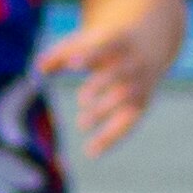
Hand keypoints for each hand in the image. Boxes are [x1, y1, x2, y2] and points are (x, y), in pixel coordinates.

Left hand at [36, 0, 185, 159]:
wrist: (155, 42)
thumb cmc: (110, 44)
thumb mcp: (90, 41)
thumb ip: (62, 53)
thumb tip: (38, 67)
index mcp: (120, 42)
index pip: (105, 48)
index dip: (89, 56)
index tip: (72, 64)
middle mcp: (134, 64)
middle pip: (119, 75)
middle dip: (100, 86)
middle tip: (81, 100)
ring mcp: (141, 84)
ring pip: (126, 100)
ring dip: (105, 112)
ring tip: (81, 124)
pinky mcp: (142, 104)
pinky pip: (129, 123)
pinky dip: (112, 138)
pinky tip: (92, 151)